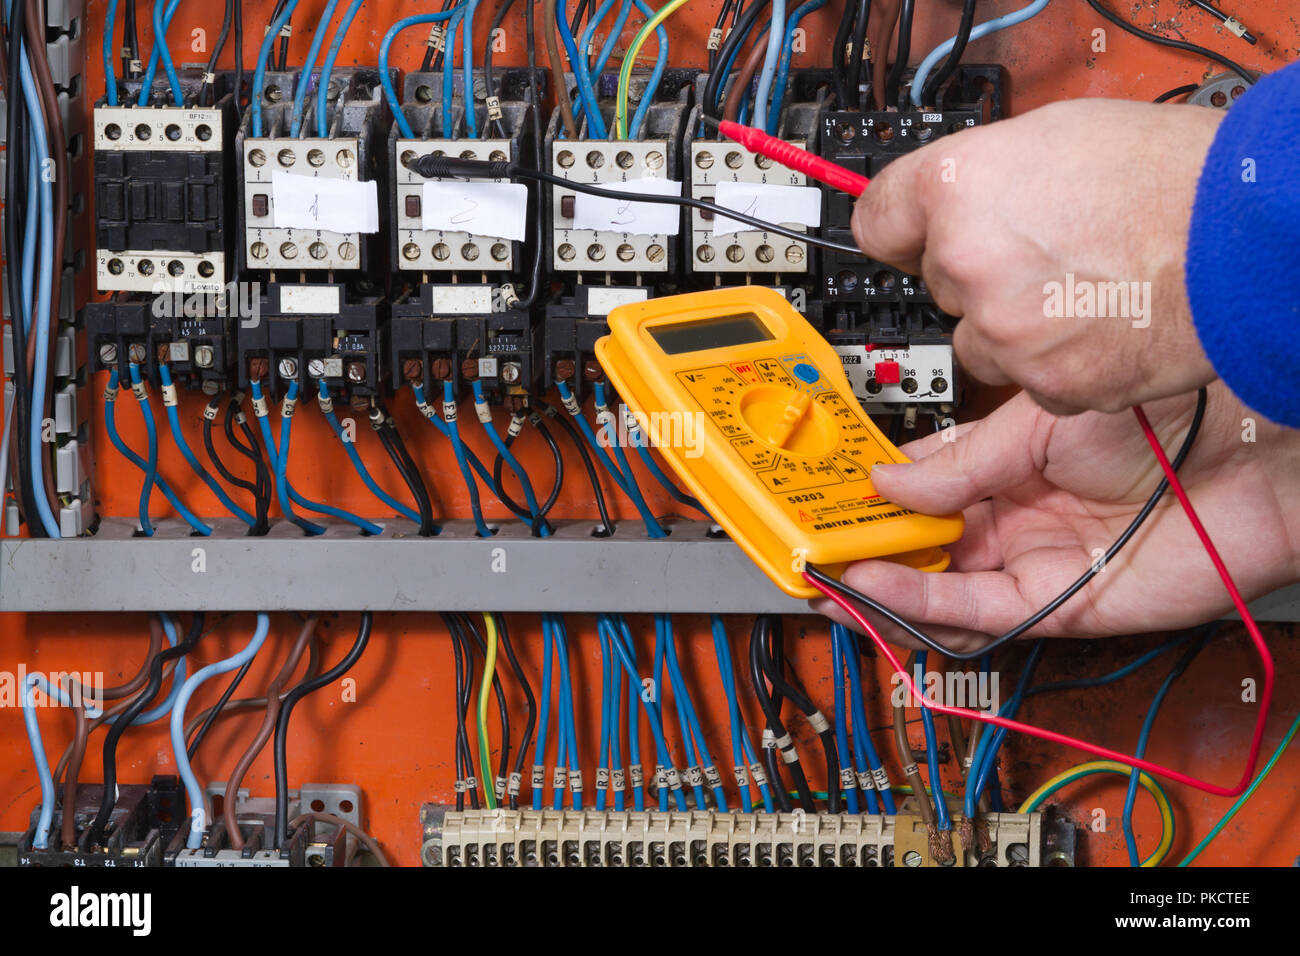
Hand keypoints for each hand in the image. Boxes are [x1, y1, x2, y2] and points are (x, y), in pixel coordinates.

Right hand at [813, 386, 1299, 651]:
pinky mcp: (1057, 604)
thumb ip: (960, 463)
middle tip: (808, 543)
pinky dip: (923, 605)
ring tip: (824, 575)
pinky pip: (978, 614)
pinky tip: (876, 587)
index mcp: (1006, 461)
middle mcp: (1015, 513)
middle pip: (921, 542)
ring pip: (939, 586)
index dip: (869, 494)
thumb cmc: (1170, 418)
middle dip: (863, 545)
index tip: (823, 496)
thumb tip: (888, 484)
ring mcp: (1034, 560)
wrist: (1254, 456)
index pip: (919, 485)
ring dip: (880, 585)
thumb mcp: (1038, 424)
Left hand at [851, 98, 1222, 414]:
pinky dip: (1056, 362)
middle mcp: (967, 260)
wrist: (1245, 240)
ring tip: (1082, 289)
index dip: (902, 229)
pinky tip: (1099, 325)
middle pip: (938, 282)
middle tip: (1045, 251)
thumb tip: (948, 202)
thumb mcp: (1053, 136)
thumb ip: (981, 177)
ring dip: (1013, 325)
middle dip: (978, 272)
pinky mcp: (1042, 385)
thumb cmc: (1170, 178)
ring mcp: (1003, 329)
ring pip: (978, 338)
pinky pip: (1025, 379)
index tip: (909, 237)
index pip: (877, 222)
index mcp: (957, 187)